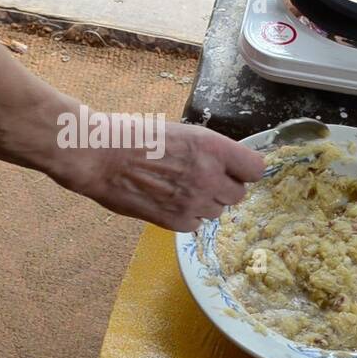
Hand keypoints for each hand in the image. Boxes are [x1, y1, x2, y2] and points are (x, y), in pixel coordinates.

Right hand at [55, 122, 264, 231]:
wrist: (100, 156)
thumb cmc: (134, 136)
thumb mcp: (181, 132)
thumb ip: (208, 152)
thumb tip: (225, 166)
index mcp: (212, 147)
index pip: (256, 169)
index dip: (244, 170)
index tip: (233, 169)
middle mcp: (209, 176)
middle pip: (239, 194)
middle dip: (223, 188)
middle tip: (200, 179)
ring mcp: (193, 202)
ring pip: (217, 211)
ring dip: (204, 203)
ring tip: (178, 189)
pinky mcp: (176, 222)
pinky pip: (196, 225)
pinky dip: (186, 216)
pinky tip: (167, 202)